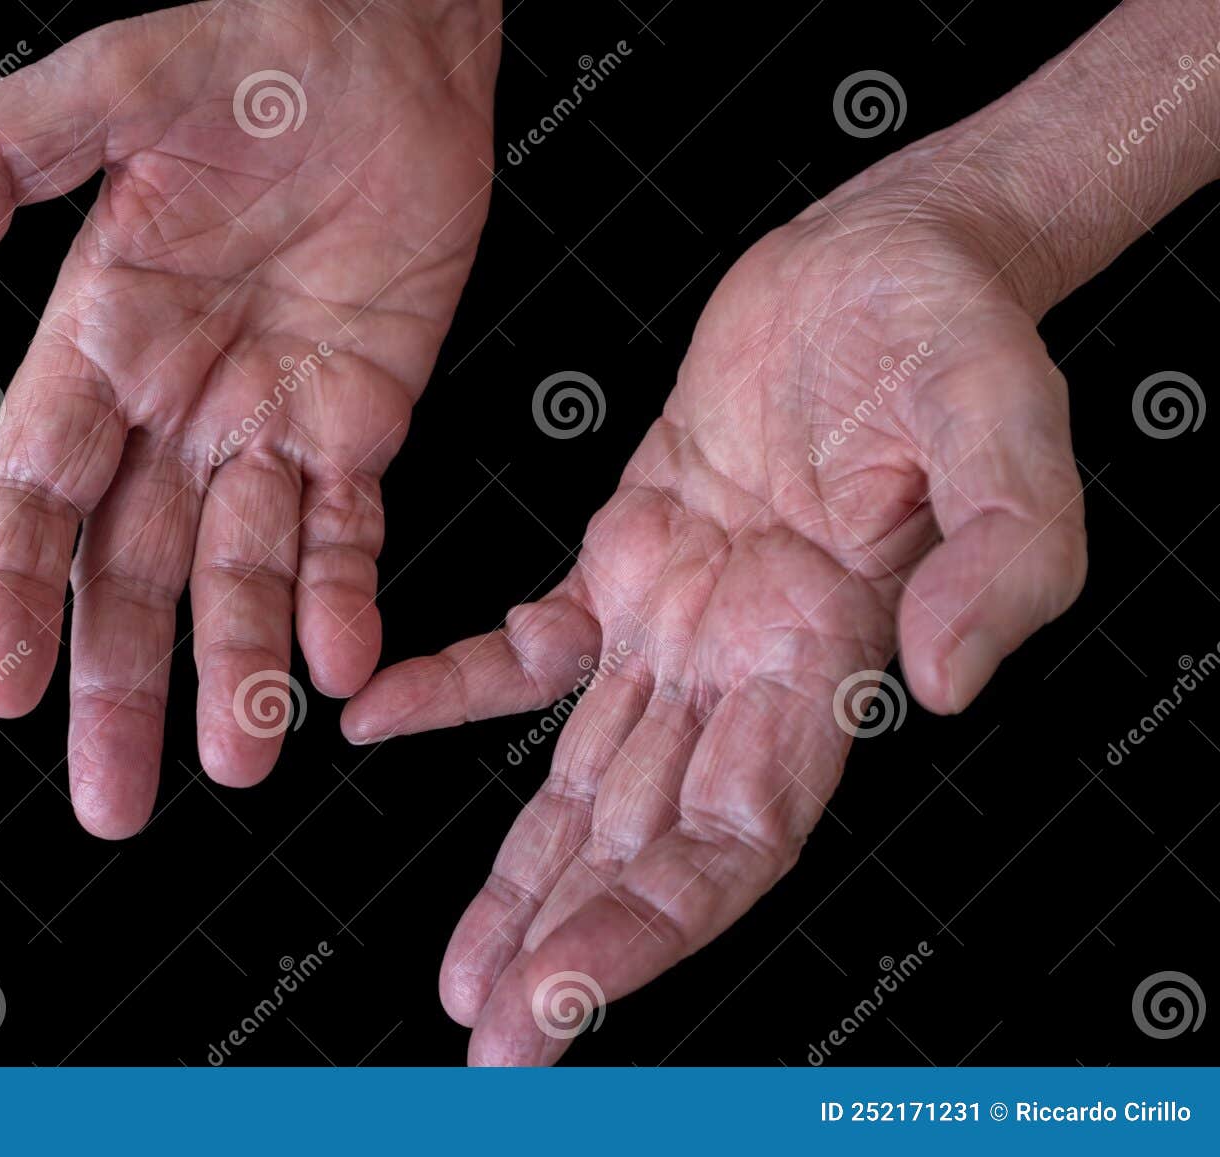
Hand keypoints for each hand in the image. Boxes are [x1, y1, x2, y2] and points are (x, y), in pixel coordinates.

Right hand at [0, 1, 500, 836]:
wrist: (389, 47)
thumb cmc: (246, 52)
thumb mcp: (106, 91)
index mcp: (95, 342)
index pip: (35, 496)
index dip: (15, 595)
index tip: (3, 690)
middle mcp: (174, 405)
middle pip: (132, 572)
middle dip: (119, 684)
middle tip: (109, 800)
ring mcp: (269, 421)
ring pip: (241, 575)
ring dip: (236, 671)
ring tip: (237, 764)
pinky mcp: (360, 421)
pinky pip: (346, 532)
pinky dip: (341, 601)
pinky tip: (336, 671)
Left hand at [343, 154, 1087, 1061]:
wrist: (884, 261)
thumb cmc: (952, 337)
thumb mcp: (1010, 434)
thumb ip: (1001, 568)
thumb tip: (937, 690)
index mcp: (831, 663)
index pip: (735, 841)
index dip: (649, 929)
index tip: (560, 998)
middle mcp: (748, 670)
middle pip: (649, 841)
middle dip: (569, 941)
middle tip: (493, 1033)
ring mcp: (682, 622)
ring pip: (587, 777)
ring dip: (522, 871)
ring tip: (463, 967)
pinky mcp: (630, 557)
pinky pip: (533, 649)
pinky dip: (459, 688)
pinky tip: (387, 725)